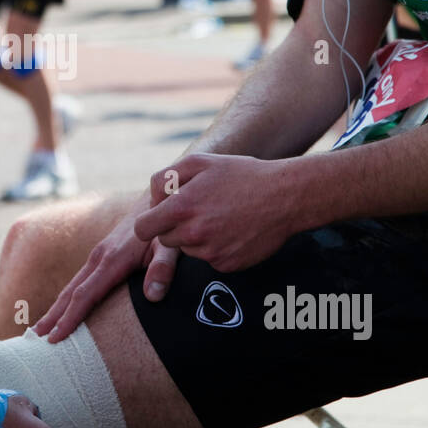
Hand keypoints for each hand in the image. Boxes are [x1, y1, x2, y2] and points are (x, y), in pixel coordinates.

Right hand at [32, 193, 178, 343]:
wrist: (158, 200)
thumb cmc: (166, 227)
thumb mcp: (171, 246)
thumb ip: (163, 268)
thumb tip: (153, 296)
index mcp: (112, 260)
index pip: (85, 294)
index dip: (69, 318)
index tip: (55, 338)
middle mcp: (99, 258)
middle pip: (69, 293)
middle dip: (52, 316)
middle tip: (35, 339)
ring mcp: (97, 256)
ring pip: (71, 286)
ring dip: (55, 309)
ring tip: (40, 330)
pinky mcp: (100, 256)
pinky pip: (79, 281)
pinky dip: (66, 299)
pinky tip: (63, 310)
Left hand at [134, 153, 294, 271]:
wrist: (285, 196)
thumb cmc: (241, 175)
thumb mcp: (201, 162)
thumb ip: (166, 178)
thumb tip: (152, 200)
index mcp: (182, 208)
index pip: (143, 229)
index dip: (148, 222)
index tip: (159, 217)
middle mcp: (194, 234)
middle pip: (165, 240)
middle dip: (174, 227)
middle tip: (199, 210)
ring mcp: (210, 252)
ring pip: (188, 249)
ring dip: (196, 237)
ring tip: (220, 216)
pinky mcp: (226, 265)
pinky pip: (209, 259)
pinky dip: (216, 247)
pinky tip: (233, 230)